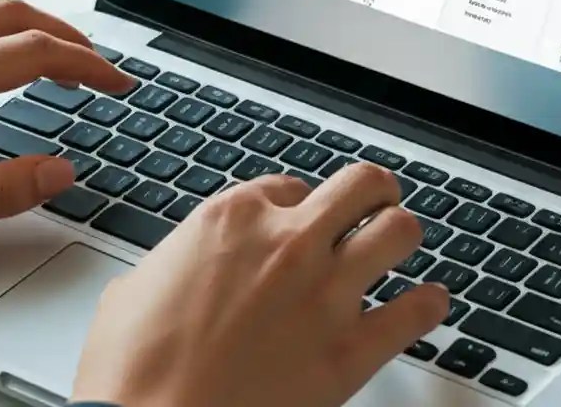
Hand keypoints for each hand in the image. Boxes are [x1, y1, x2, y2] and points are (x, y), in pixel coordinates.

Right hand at [72, 163, 449, 406]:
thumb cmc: (130, 376)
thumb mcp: (134, 291)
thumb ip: (177, 262)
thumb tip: (183, 268)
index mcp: (231, 219)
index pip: (289, 186)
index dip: (296, 206)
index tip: (298, 223)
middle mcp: (286, 243)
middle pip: (361, 185)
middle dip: (372, 194)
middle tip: (374, 206)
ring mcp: (326, 292)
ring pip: (400, 230)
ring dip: (402, 235)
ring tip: (400, 245)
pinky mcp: (352, 349)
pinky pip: (417, 311)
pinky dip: (429, 305)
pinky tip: (429, 304)